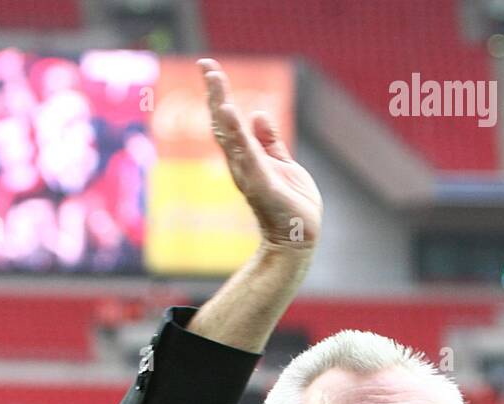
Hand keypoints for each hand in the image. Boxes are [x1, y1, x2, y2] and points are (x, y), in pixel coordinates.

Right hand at [199, 57, 321, 252]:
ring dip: (221, 106)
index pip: (228, 121)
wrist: (298, 239)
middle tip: (205, 64)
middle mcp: (241, 165)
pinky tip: (227, 112)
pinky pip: (247, 154)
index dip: (218, 93)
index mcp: (247, 158)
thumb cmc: (291, 207)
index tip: (209, 67)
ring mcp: (249, 174)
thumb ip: (270, 141)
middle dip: (214, 93)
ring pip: (231, 135)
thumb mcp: (283, 164)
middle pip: (222, 124)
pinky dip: (236, 134)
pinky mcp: (261, 183)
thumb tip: (257, 113)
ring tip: (213, 80)